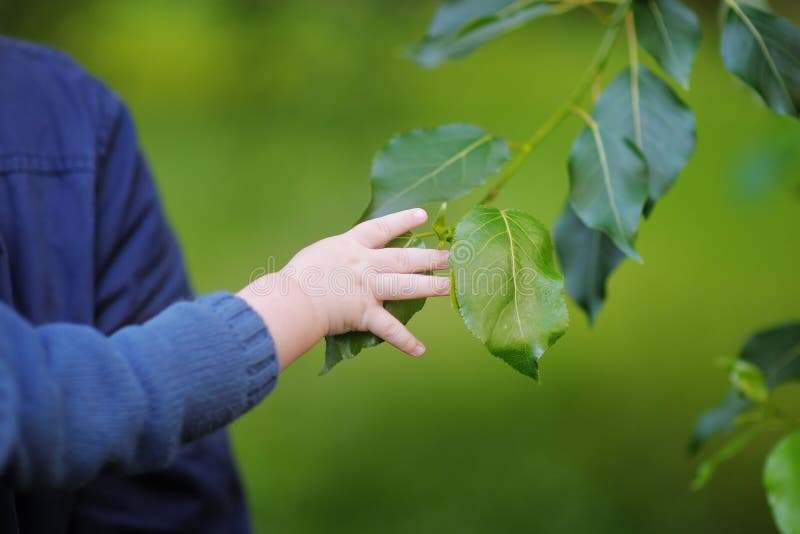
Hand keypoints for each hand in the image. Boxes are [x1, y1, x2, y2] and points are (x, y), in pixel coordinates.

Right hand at [237, 208, 450, 370]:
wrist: (292, 297)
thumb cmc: (298, 275)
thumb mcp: (320, 253)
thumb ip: (338, 254)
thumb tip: (342, 256)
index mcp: (351, 245)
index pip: (381, 228)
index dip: (403, 221)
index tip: (422, 216)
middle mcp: (365, 264)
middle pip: (403, 258)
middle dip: (428, 256)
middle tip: (450, 256)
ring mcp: (368, 289)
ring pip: (405, 286)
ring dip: (430, 287)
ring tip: (450, 286)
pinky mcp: (365, 313)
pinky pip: (389, 329)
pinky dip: (404, 341)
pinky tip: (420, 350)